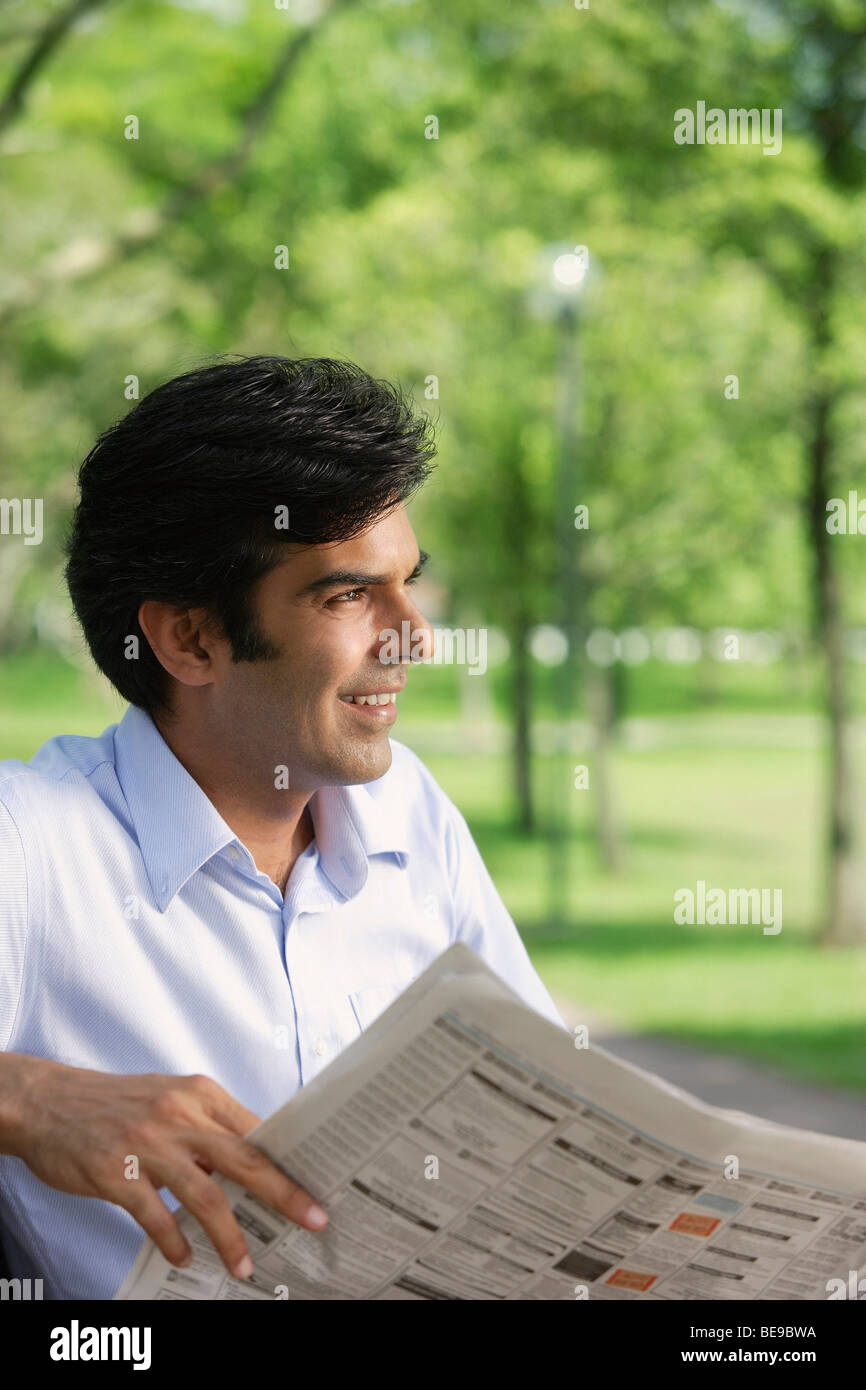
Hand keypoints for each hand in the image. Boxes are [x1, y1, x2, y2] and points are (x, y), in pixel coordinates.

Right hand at [7, 1054, 327, 1278]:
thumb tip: (252, 1160)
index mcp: (199, 1093)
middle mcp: (180, 1114)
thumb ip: (208, 1125)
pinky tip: (184, 1257)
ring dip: (230, 1237)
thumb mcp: (169, 1097)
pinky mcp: (117, 1173)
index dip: (290, 1160)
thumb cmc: (115, 1103)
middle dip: (285, 1194)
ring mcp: (148, 1144)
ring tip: (244, 1265)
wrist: (48, 1101)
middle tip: (314, 1220)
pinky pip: (156, 1217)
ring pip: (206, 1196)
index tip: (316, 1184)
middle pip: (246, 1159)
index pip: (258, 1129)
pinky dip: (175, 1241)